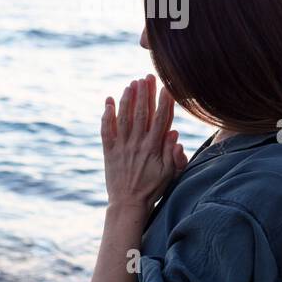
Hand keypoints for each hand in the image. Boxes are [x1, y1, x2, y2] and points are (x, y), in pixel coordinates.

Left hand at [100, 74, 187, 214]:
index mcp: (154, 148)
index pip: (161, 120)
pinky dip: (107, 115)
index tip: (166, 87)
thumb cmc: (152, 189)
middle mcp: (137, 144)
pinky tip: (109, 101)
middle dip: (145, 93)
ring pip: (124, 118)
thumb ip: (174, 154)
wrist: (128, 204)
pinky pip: (107, 130)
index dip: (164, 102)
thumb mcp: (169, 174)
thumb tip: (175, 134)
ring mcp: (122, 147)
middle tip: (147, 77)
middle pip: (142, 113)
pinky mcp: (109, 151)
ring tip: (131, 84)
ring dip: (128, 99)